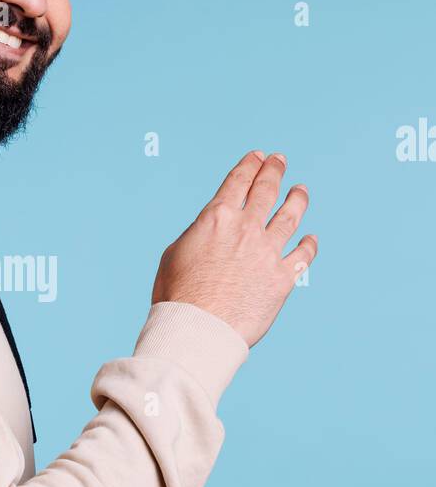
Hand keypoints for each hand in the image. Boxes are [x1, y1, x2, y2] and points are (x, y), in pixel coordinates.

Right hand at [151, 150, 317, 346]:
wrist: (198, 329)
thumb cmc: (177, 296)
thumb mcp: (174, 254)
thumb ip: (198, 235)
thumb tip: (210, 232)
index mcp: (216, 218)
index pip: (238, 182)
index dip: (250, 165)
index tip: (258, 157)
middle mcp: (246, 229)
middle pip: (266, 190)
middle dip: (274, 171)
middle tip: (279, 161)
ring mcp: (268, 252)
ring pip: (290, 216)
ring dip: (297, 199)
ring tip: (301, 190)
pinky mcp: (283, 279)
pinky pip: (303, 255)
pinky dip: (309, 245)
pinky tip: (311, 238)